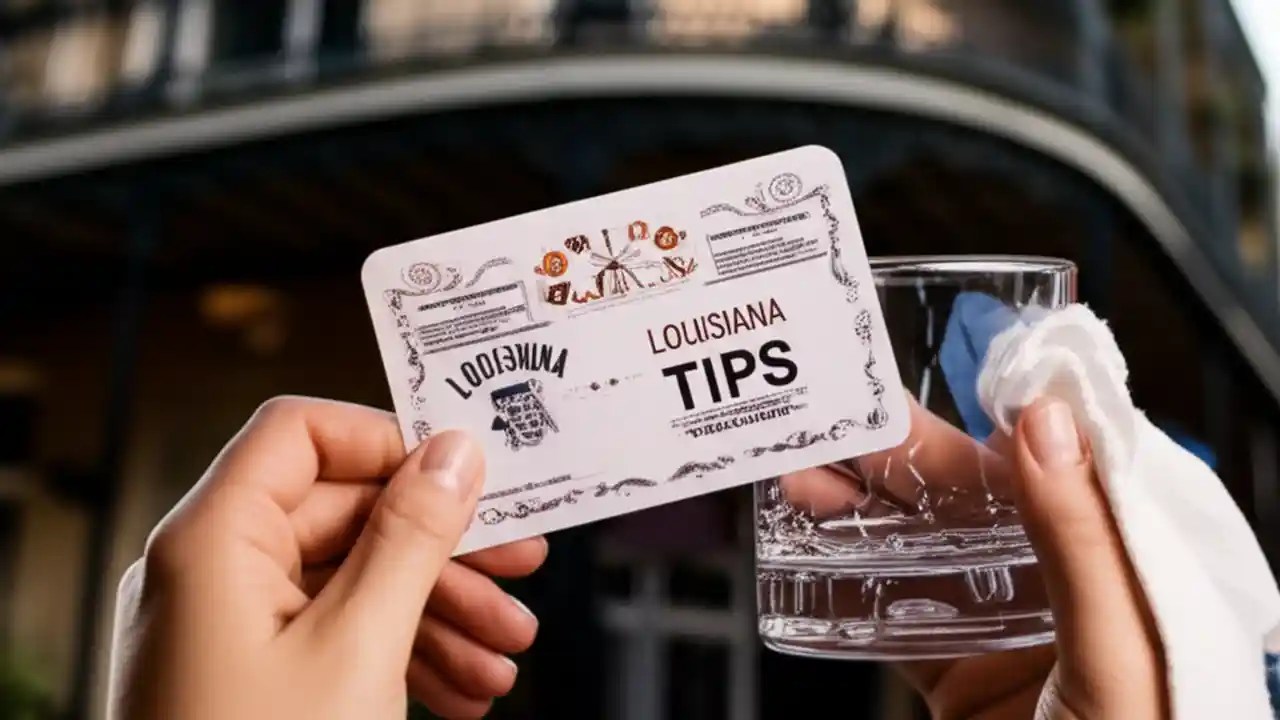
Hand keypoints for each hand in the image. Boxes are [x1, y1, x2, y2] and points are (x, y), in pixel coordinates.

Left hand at [107, 397, 546, 719]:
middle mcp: (214, 573)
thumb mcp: (360, 645)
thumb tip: (452, 453)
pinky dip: (405, 654)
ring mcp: (232, 628)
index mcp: (213, 541)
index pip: (300, 435)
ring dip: (440, 614)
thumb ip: (411, 537)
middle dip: (442, 552)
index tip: (462, 471)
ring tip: (505, 655)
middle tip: (520, 566)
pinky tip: (463, 692)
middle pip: (344, 516)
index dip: (387, 440)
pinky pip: (340, 636)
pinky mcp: (255, 677)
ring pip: (355, 582)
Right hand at [780, 397, 1166, 717]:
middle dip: (896, 458)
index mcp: (1116, 562)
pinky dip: (848, 585)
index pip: (1052, 462)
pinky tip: (812, 552)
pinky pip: (894, 618)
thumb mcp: (1121, 646)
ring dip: (859, 512)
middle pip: (968, 500)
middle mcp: (1056, 586)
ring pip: (919, 550)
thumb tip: (1051, 425)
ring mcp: (1001, 631)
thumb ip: (1083, 539)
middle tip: (836, 420)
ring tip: (805, 479)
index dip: (989, 412)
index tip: (940, 370)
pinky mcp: (954, 675)